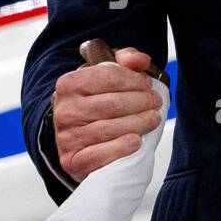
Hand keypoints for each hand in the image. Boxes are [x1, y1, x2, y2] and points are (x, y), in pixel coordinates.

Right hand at [52, 47, 165, 181]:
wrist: (77, 140)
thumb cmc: (96, 104)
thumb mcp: (108, 76)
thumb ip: (126, 61)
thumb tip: (140, 61)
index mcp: (69, 84)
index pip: (107, 76)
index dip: (134, 80)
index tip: (148, 85)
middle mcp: (64, 110)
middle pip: (111, 104)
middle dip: (141, 102)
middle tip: (155, 103)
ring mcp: (66, 136)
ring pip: (109, 129)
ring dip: (138, 123)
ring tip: (153, 119)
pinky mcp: (72, 160)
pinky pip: (99, 154)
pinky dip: (121, 147)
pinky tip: (136, 141)